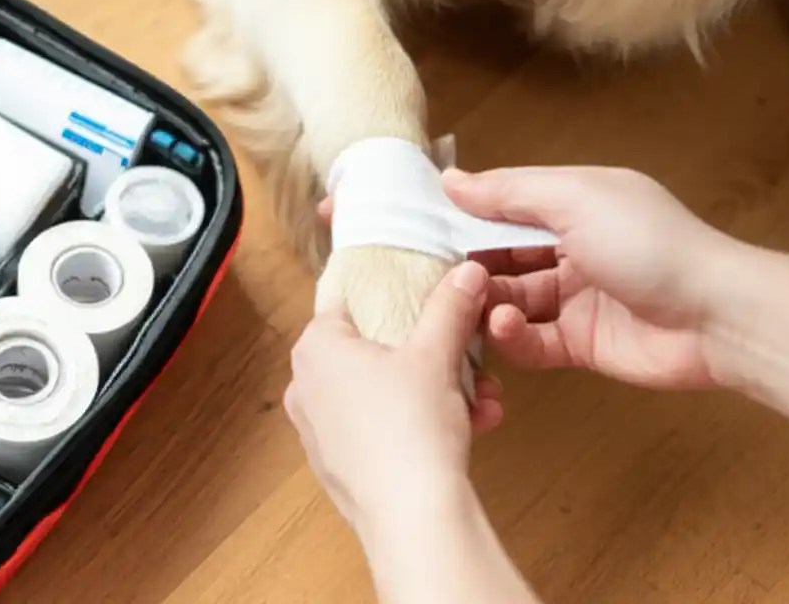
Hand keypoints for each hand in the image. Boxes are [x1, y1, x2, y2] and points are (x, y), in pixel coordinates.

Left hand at [285, 262, 501, 534]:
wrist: (412, 518)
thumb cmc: (410, 427)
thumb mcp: (437, 353)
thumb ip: (449, 306)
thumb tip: (465, 272)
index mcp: (315, 347)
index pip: (349, 301)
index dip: (394, 296)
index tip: (429, 300)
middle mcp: (305, 386)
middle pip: (374, 351)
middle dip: (432, 355)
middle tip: (471, 359)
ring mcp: (318, 430)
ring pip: (384, 393)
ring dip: (437, 392)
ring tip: (483, 401)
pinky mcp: (339, 466)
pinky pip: (382, 430)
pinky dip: (420, 424)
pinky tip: (469, 428)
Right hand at [443, 166, 738, 388]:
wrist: (716, 316)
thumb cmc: (651, 244)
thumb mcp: (574, 199)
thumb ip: (508, 192)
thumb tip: (450, 180)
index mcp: (574, 204)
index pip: (506, 207)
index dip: (467, 216)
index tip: (424, 227)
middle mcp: (573, 248)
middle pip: (503, 256)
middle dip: (471, 266)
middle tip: (438, 277)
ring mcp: (576, 297)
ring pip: (511, 301)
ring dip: (487, 303)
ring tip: (472, 305)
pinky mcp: (580, 343)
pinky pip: (530, 342)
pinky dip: (511, 337)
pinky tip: (505, 327)